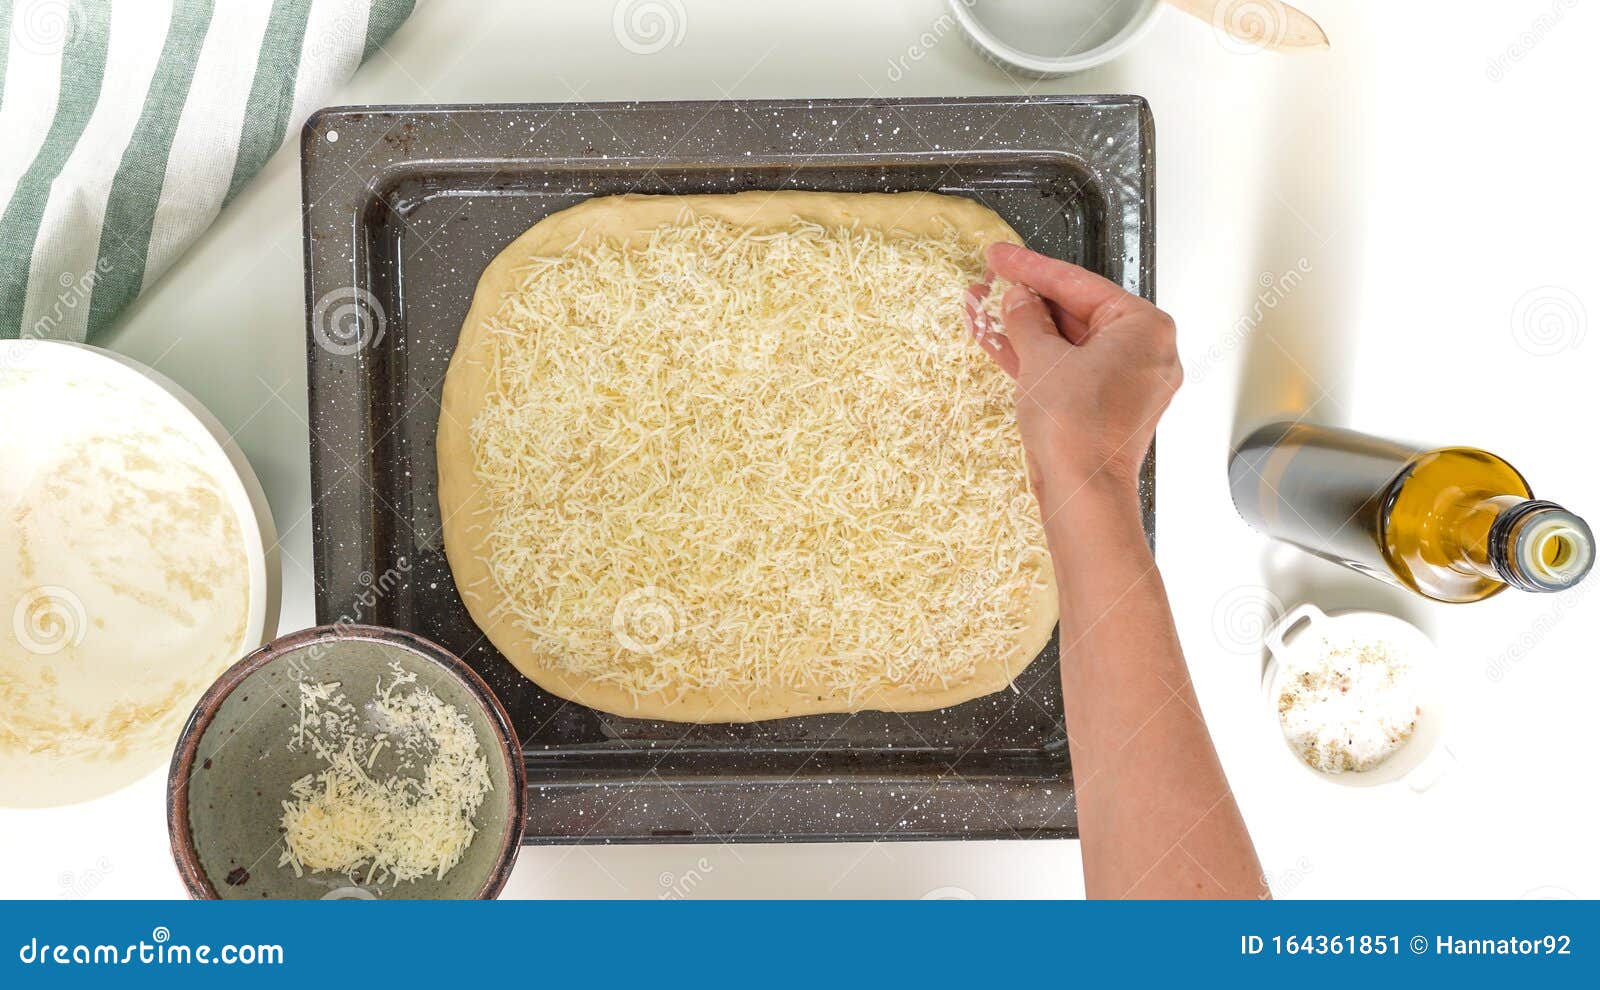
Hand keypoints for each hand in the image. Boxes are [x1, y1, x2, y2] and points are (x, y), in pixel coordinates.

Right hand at [962, 243, 1181, 510]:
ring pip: (1069, 345)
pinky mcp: (1106, 409)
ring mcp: (1126, 383)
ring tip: (984, 311)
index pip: (1080, 284)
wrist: (1082, 494)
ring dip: (1025, 331)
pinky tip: (999, 344)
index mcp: (1145, 328)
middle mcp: (1145, 353)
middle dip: (1028, 301)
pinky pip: (1069, 372)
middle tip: (990, 282)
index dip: (1032, 268)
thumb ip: (1027, 318)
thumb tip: (1018, 299)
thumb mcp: (1042, 358)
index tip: (1002, 256)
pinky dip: (1038, 361)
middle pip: (1077, 312)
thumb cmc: (1077, 429)